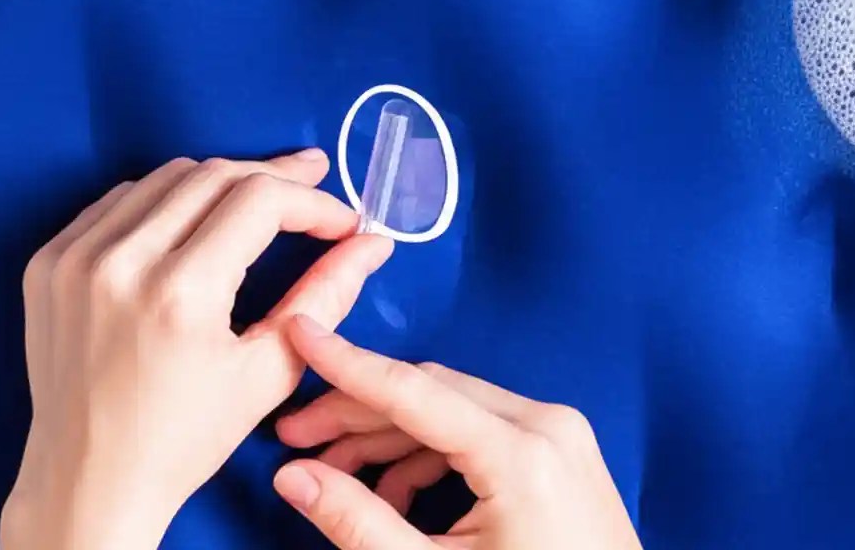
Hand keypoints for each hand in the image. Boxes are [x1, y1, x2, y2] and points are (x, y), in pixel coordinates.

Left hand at [0, 151, 393, 549]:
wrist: (92, 479)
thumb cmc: (183, 440)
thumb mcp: (268, 373)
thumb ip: (326, 296)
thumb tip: (371, 244)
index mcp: (179, 294)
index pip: (258, 200)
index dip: (311, 200)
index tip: (339, 218)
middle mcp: (120, 263)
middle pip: (212, 175)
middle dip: (272, 175)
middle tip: (310, 179)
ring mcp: (74, 258)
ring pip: (163, 177)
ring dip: (217, 181)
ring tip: (256, 199)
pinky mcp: (47, 262)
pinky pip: (116, 202)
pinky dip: (160, 199)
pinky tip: (190, 218)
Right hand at [273, 316, 641, 549]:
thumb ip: (359, 524)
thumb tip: (293, 478)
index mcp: (520, 455)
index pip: (412, 391)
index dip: (345, 364)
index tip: (299, 331)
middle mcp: (548, 427)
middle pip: (428, 395)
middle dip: (356, 411)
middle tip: (294, 435)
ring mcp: (561, 437)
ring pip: (451, 411)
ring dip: (389, 437)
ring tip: (336, 474)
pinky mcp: (562, 454)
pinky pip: (481, 433)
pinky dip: (431, 456)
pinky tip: (393, 494)